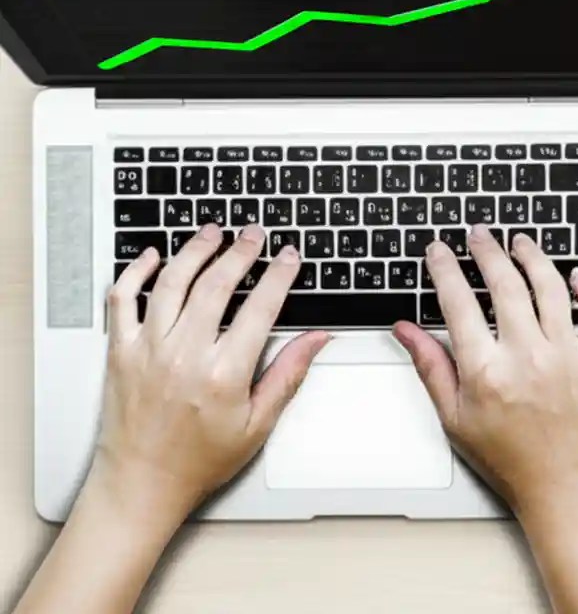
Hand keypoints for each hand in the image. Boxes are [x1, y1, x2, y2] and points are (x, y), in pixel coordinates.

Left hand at [97, 223, 329, 515]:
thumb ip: (287, 375)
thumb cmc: (198, 461)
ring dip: (195, 251)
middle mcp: (184, 356)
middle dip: (240, 252)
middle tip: (253, 236)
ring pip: (172, 283)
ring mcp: (148, 350)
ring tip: (212, 233)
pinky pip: (123, 300)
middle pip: (216, 285)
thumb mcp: (257, 424)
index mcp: (223, 375)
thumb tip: (316, 340)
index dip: (278, 276)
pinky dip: (136, 272)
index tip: (288, 257)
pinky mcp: (120, 353)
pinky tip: (153, 257)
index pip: (260, 308)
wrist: (141, 485)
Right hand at [392, 225, 577, 517]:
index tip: (439, 251)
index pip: (458, 302)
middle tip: (479, 235)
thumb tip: (405, 330)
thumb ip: (431, 367)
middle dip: (487, 251)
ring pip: (550, 287)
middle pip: (505, 284)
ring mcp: (566, 355)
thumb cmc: (510, 460)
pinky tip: (574, 274)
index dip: (445, 269)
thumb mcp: (455, 419)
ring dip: (533, 257)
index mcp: (487, 371)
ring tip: (520, 242)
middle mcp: (527, 356)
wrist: (563, 488)